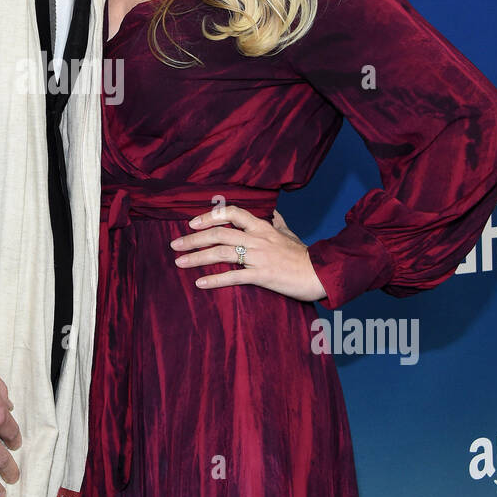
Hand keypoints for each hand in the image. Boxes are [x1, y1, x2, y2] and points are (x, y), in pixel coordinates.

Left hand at [170, 205, 326, 302]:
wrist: (321, 273)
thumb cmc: (305, 255)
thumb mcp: (291, 234)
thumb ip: (279, 223)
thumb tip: (274, 213)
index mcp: (263, 227)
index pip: (233, 213)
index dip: (210, 216)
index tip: (192, 222)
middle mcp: (258, 239)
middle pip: (219, 234)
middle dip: (193, 238)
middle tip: (175, 244)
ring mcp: (259, 257)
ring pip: (221, 253)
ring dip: (197, 257)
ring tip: (180, 262)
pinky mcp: (262, 275)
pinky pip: (233, 277)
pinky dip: (214, 280)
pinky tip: (200, 282)